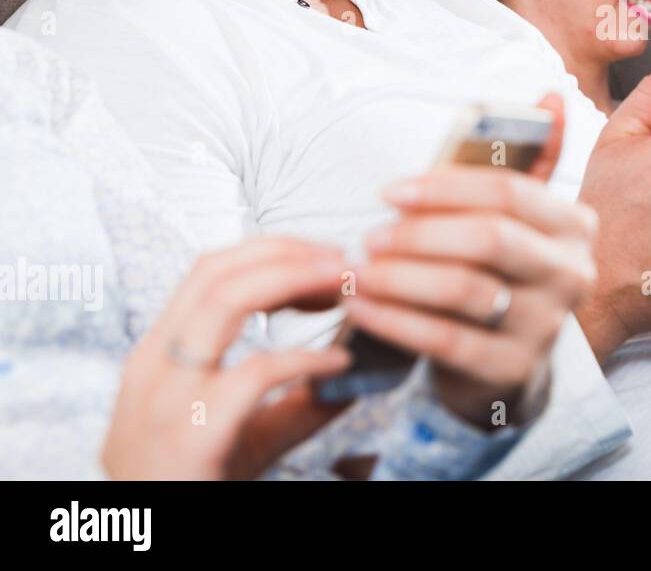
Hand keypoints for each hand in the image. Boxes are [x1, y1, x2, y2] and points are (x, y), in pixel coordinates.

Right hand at [102, 238, 353, 479]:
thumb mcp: (244, 433)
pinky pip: (252, 374)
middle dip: (286, 252)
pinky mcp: (189, 434)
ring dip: (294, 279)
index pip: (209, 271)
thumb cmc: (194, 486)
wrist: (152, 543)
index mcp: (159, 354)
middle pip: (215, 271)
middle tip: (344, 260)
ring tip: (346, 285)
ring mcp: (166, 396)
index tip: (325, 258)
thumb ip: (296, 400)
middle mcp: (154, 364)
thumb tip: (356, 371)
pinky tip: (340, 365)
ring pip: (223, 301)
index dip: (271, 251)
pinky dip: (305, 358)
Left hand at [360, 94, 597, 427]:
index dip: (446, 188)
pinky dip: (395, 320)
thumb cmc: (503, 272)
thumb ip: (528, 159)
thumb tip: (549, 96)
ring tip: (357, 269)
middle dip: (419, 233)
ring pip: (465, 290)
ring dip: (399, 277)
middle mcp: (572, 274)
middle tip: (370, 235)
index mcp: (574, 225)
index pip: (512, 192)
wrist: (510, 359)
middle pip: (490, 238)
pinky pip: (446, 340)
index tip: (390, 191)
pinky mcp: (512, 370)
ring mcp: (547, 326)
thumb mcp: (517, 218)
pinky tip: (361, 306)